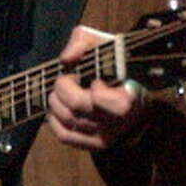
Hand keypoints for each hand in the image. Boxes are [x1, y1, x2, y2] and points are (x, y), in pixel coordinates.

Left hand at [47, 26, 145, 150]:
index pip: (110, 102)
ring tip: (62, 90)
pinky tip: (57, 108)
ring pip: (68, 119)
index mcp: (131, 96)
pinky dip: (54, 120)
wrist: (129, 87)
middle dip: (63, 87)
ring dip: (56, 101)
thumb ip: (82, 42)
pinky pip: (65, 136)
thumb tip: (65, 59)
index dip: (96, 90)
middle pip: (78, 106)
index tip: (96, 79)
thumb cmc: (113, 64)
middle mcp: (121, 121)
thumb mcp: (102, 44)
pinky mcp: (94, 143)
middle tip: (66, 78)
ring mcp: (108, 135)